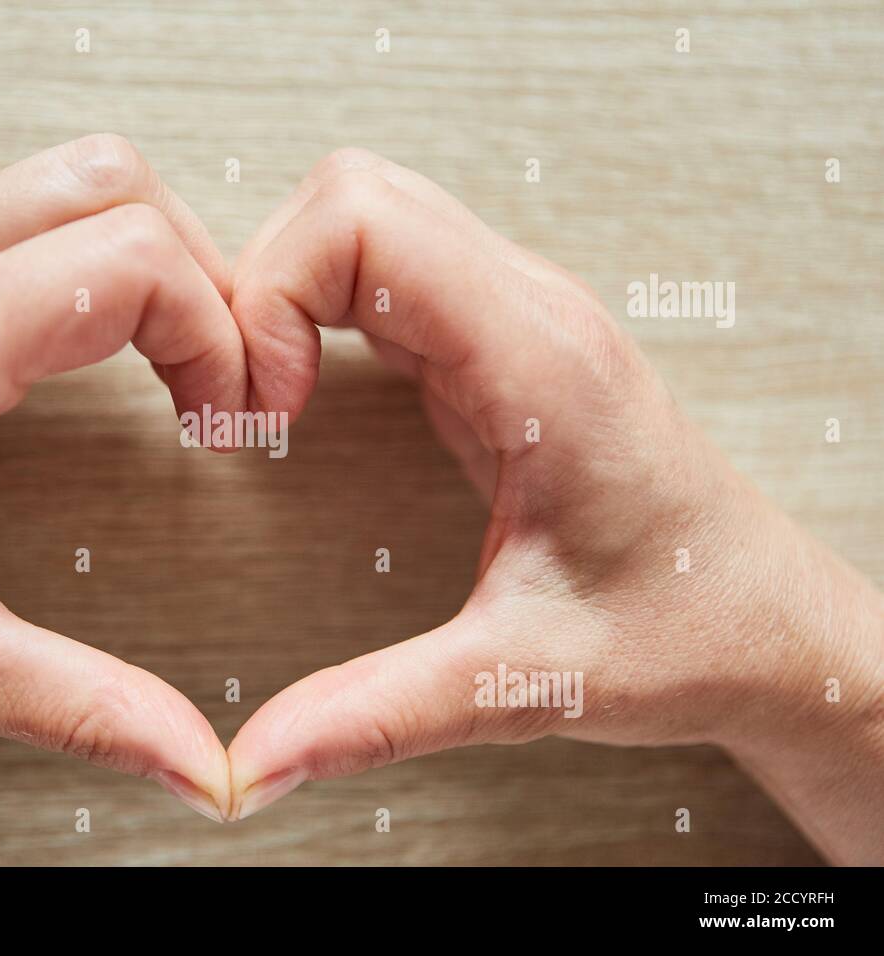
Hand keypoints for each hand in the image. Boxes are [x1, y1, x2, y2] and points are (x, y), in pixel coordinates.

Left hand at [0, 134, 242, 820]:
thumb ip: (84, 707)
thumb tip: (199, 760)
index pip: (127, 259)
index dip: (214, 332)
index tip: (222, 419)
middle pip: (108, 182)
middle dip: (198, 275)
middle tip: (212, 379)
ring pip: (63, 179)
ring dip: (144, 257)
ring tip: (169, 360)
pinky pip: (15, 211)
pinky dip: (87, 260)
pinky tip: (93, 347)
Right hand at [224, 149, 883, 862]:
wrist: (766, 623)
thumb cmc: (683, 629)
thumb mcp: (523, 680)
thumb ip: (379, 715)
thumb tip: (251, 763)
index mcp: (538, 364)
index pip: (363, 220)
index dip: (273, 297)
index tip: (263, 410)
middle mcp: (530, 313)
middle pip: (350, 195)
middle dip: (262, 286)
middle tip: (249, 406)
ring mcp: (516, 317)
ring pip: (361, 219)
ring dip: (286, 296)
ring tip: (269, 404)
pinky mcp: (498, 342)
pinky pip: (384, 269)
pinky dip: (316, 313)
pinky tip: (306, 395)